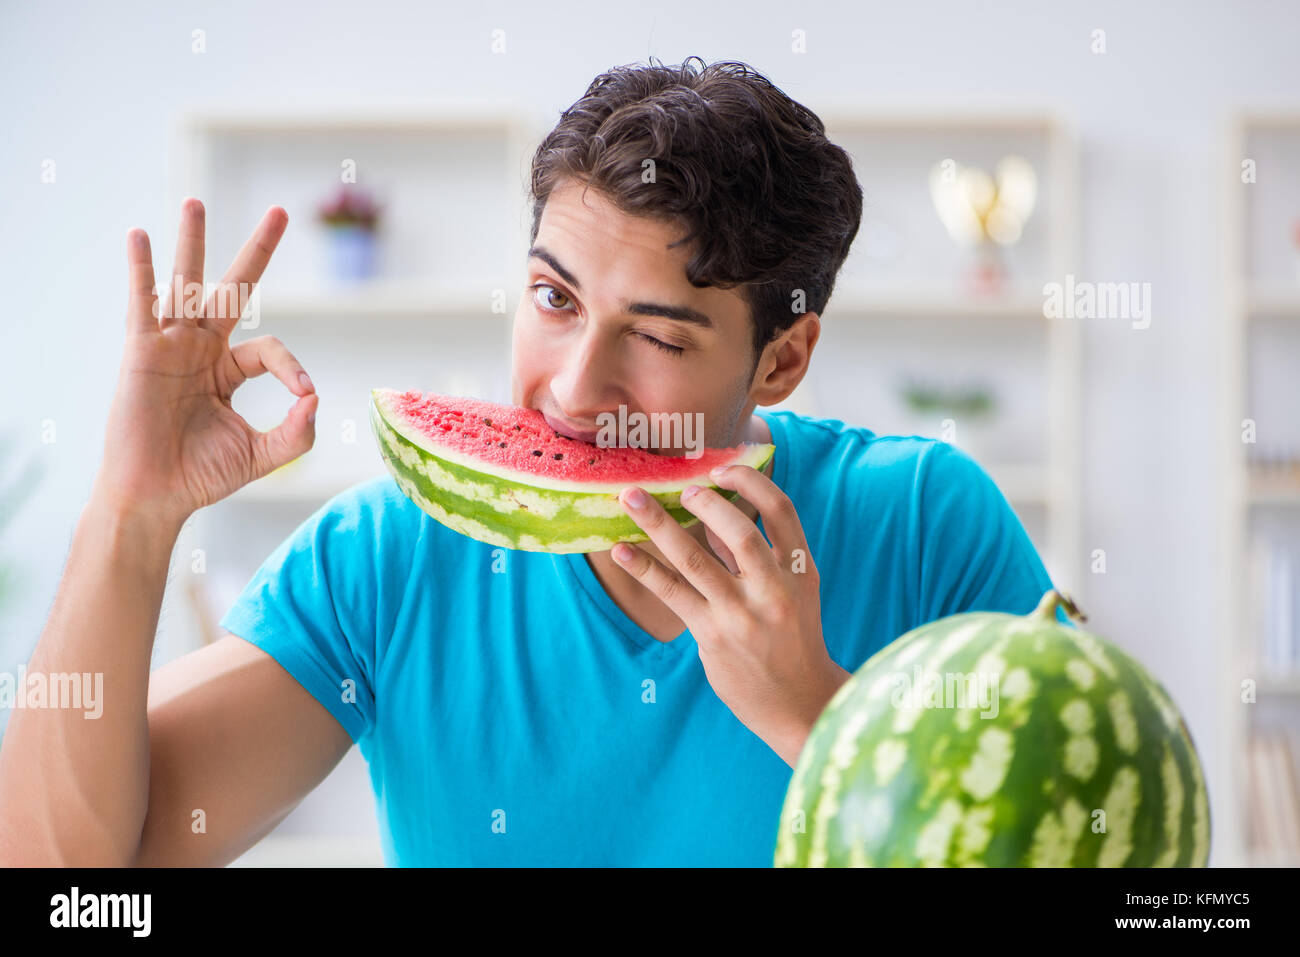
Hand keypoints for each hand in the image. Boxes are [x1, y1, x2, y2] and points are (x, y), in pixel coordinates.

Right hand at [92, 198, 317, 528]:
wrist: (157, 496)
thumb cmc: (202, 475)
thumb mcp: (263, 453)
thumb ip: (297, 431)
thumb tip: (317, 397)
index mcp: (227, 370)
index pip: (269, 349)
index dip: (292, 367)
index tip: (304, 395)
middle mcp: (200, 350)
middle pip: (233, 289)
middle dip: (257, 251)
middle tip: (279, 211)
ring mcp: (171, 346)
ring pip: (187, 285)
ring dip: (192, 242)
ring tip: (196, 202)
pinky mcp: (143, 351)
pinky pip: (142, 303)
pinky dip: (142, 271)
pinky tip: (140, 237)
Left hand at [612, 465, 850, 766]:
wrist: (799, 703)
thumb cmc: (791, 640)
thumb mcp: (792, 592)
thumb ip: (755, 555)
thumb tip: (714, 511)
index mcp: (800, 569)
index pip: (781, 510)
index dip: (750, 482)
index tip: (723, 468)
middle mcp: (774, 589)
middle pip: (738, 531)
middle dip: (704, 501)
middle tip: (680, 486)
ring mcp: (742, 614)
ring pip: (695, 558)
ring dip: (658, 524)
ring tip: (630, 499)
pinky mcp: (713, 635)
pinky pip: (672, 593)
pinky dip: (644, 568)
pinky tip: (621, 550)